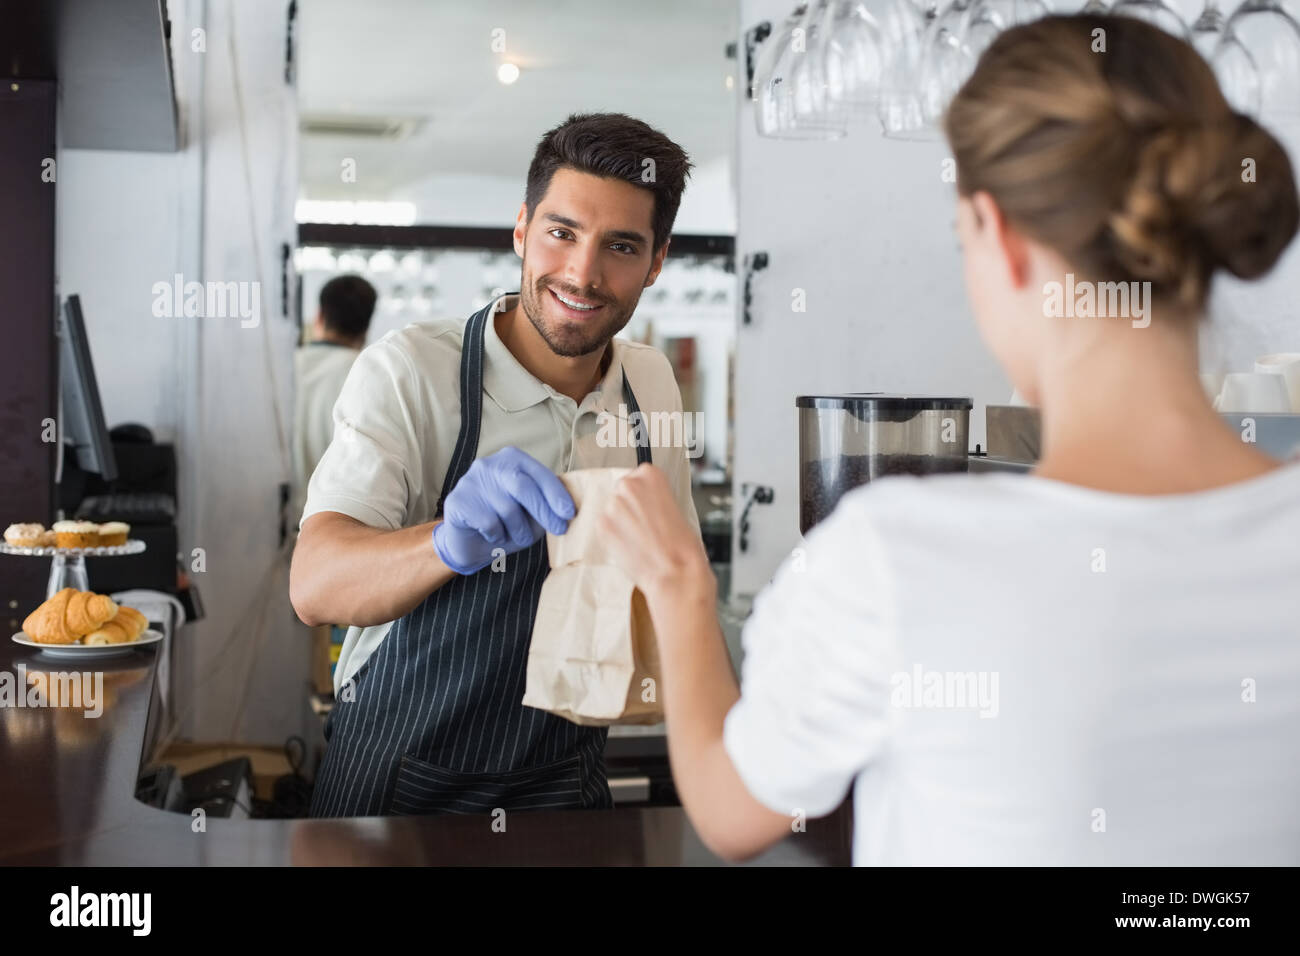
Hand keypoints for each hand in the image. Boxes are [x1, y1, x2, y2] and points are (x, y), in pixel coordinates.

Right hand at [432, 446, 574, 573]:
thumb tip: (566, 510)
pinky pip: (488, 522)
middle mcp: (489, 465)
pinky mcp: (458, 501)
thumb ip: (545, 506)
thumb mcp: (530, 514)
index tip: (569, 513)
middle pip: (523, 486)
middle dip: (544, 511)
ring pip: (507, 509)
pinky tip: (492, 536)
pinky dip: (497, 536)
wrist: (468, 544)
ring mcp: (470, 481)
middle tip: (559, 530)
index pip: (538, 473)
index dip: (556, 493)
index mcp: (511, 460)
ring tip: (516, 537)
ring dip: (519, 530)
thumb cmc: (505, 525)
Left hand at [598, 463, 713, 604]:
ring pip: (612, 509)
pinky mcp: (602, 526)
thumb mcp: (676, 506)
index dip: (644, 495)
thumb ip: (654, 496)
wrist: (676, 573)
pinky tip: (630, 545)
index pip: (638, 475)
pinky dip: (613, 536)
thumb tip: (644, 499)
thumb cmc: (683, 545)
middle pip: (622, 490)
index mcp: (650, 474)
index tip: (648, 504)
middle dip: (630, 507)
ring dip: (621, 522)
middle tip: (645, 525)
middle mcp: (628, 485)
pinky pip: (604, 526)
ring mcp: (612, 505)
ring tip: (640, 538)